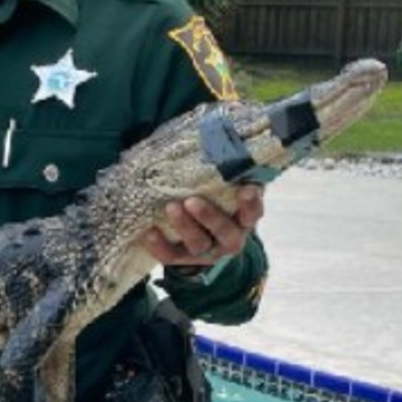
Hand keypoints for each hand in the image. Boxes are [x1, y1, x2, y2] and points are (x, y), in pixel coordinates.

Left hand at [143, 184, 262, 270]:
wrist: (202, 239)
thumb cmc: (215, 202)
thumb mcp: (225, 191)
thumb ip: (227, 175)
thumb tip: (219, 141)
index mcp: (243, 220)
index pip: (253, 213)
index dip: (251, 203)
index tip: (247, 189)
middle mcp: (229, 239)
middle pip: (224, 232)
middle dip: (209, 216)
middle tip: (192, 201)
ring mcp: (207, 252)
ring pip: (198, 244)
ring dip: (184, 226)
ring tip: (171, 207)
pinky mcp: (184, 259)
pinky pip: (171, 256)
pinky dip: (159, 246)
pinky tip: (149, 232)